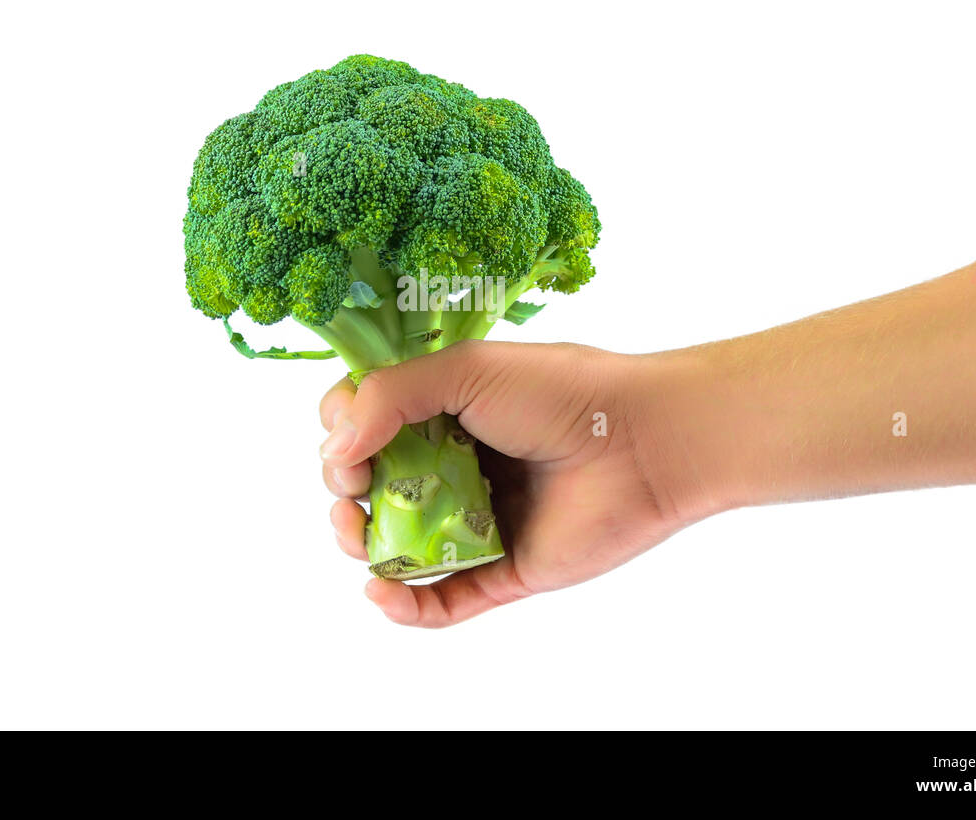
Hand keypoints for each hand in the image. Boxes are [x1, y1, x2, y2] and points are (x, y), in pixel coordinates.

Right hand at [318, 340, 678, 626]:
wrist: (642, 442)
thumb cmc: (561, 392)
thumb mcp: (465, 369)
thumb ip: (389, 397)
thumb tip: (333, 449)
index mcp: (444, 412)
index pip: (366, 425)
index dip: (342, 434)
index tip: (349, 439)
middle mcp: (454, 464)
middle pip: (369, 489)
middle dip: (342, 494)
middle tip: (353, 490)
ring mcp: (476, 520)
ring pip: (396, 548)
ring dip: (360, 548)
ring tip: (359, 539)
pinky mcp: (501, 571)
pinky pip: (440, 601)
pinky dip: (402, 607)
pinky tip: (380, 594)